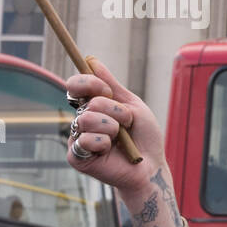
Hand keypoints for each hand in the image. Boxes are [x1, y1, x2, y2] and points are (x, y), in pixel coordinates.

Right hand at [65, 58, 183, 226]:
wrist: (150, 166)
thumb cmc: (144, 138)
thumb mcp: (133, 106)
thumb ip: (113, 86)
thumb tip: (92, 61)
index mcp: (94, 106)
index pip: (76, 85)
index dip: (87, 82)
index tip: (104, 88)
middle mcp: (82, 120)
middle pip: (89, 102)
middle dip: (115, 111)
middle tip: (126, 123)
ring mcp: (77, 138)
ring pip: (86, 119)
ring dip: (113, 127)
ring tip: (120, 139)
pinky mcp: (76, 157)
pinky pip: (85, 140)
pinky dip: (104, 143)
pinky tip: (110, 151)